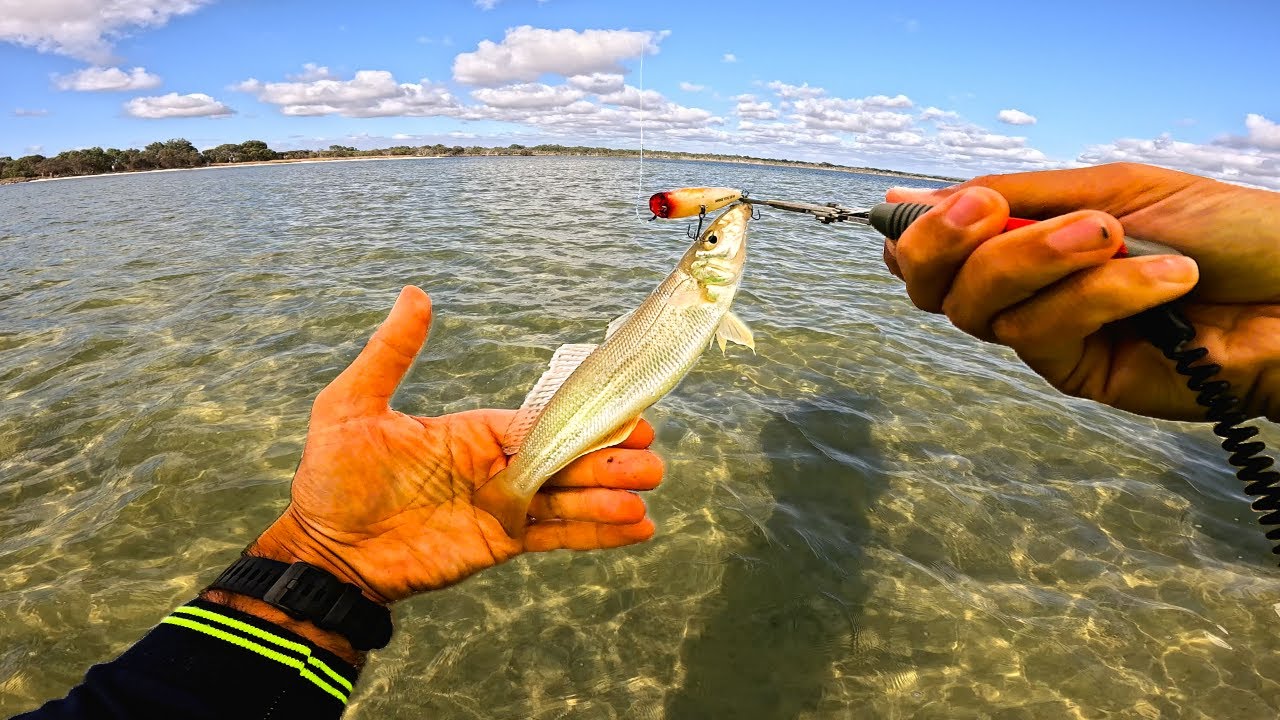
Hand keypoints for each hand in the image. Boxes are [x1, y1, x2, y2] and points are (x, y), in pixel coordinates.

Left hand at [247, 286, 661, 604]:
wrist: (323, 550)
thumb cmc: (332, 477)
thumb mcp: (352, 405)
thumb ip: (390, 353)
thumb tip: (415, 293)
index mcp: (473, 432)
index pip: (542, 420)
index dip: (584, 418)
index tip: (626, 412)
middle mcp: (496, 468)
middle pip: (566, 458)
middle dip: (609, 457)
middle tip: (650, 460)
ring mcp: (502, 509)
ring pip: (569, 498)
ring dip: (610, 497)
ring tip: (647, 496)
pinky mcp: (499, 546)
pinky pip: (557, 537)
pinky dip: (597, 535)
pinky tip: (637, 529)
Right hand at [881, 162, 1279, 420]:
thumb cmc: (1223, 232)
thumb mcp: (1108, 190)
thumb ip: (1016, 199)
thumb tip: (913, 200)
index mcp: (1023, 240)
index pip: (933, 249)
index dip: (921, 233)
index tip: (963, 205)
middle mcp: (1024, 292)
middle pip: (936, 288)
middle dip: (949, 246)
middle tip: (991, 212)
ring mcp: (1048, 336)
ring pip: (983, 310)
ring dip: (1041, 259)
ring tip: (1112, 235)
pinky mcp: (1079, 375)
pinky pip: (1044, 336)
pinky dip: (1100, 296)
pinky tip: (1166, 281)